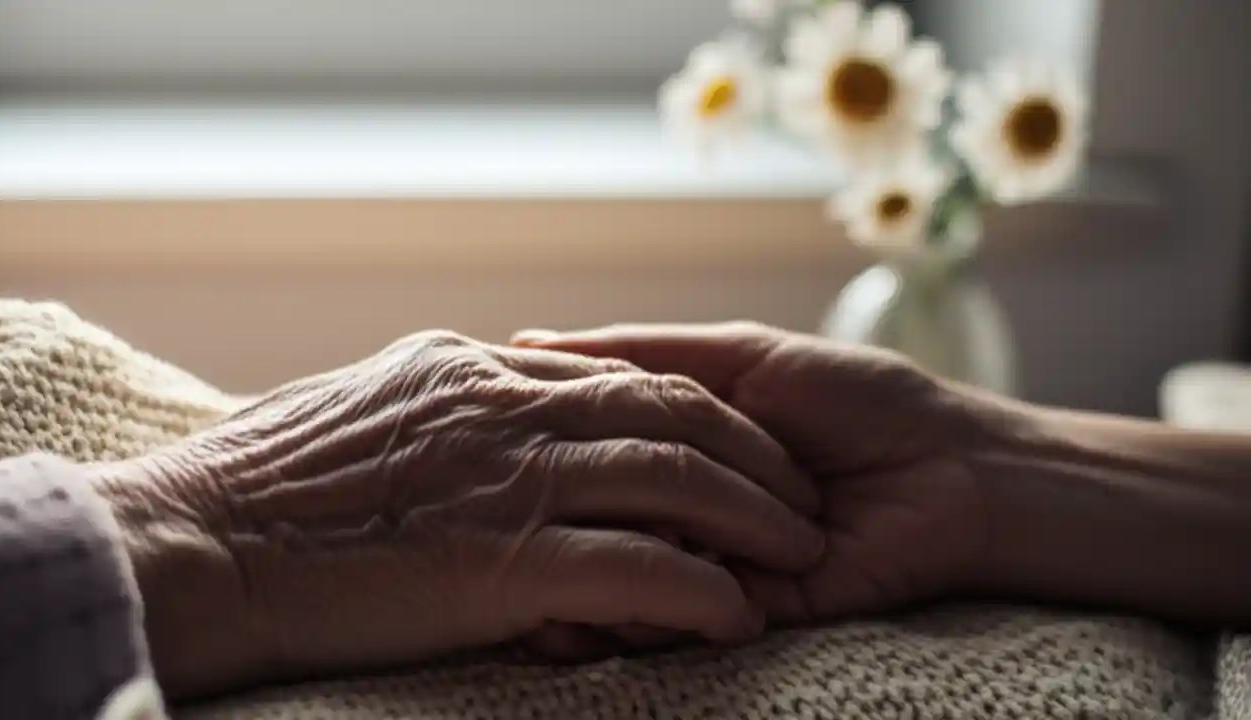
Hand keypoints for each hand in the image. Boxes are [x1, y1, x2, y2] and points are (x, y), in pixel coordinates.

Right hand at [88, 330, 825, 697]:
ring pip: (675, 479)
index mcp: (479, 369)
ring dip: (754, 516)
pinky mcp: (502, 559)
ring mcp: (509, 477)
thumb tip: (494, 395)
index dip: (699, 410)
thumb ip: (447, 401)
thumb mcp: (368, 406)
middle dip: (754, 453)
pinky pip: (636, 567)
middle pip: (674, 413)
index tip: (743, 443)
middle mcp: (508, 407)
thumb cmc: (263, 485)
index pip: (623, 375)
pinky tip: (738, 616)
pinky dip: (700, 590)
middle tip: (804, 491)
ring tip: (806, 549)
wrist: (198, 540)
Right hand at [514, 322, 1006, 622]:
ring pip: (619, 566)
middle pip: (591, 512)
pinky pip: (670, 611)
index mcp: (680, 440)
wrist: (952, 471)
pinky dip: (631, 603)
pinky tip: (583, 596)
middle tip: (485, 504)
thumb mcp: (739, 355)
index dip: (536, 443)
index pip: (584, 444)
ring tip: (521, 555)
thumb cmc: (858, 398)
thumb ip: (643, 353)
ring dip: (577, 559)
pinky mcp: (741, 608)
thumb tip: (532, 340)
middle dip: (542, 510)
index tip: (476, 441)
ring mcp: (711, 556)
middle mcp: (686, 500)